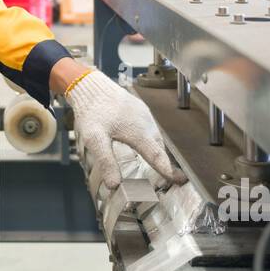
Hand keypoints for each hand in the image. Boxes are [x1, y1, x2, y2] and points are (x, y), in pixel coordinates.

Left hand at [63, 70, 185, 189]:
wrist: (90, 85)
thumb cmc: (92, 110)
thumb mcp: (95, 139)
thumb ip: (107, 161)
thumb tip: (115, 185)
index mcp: (138, 132)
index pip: (157, 156)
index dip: (167, 170)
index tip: (179, 180)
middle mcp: (145, 122)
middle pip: (159, 147)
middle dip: (165, 163)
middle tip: (171, 177)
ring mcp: (143, 114)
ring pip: (156, 137)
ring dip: (158, 151)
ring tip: (160, 164)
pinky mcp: (139, 109)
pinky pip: (150, 128)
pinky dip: (152, 139)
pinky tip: (146, 144)